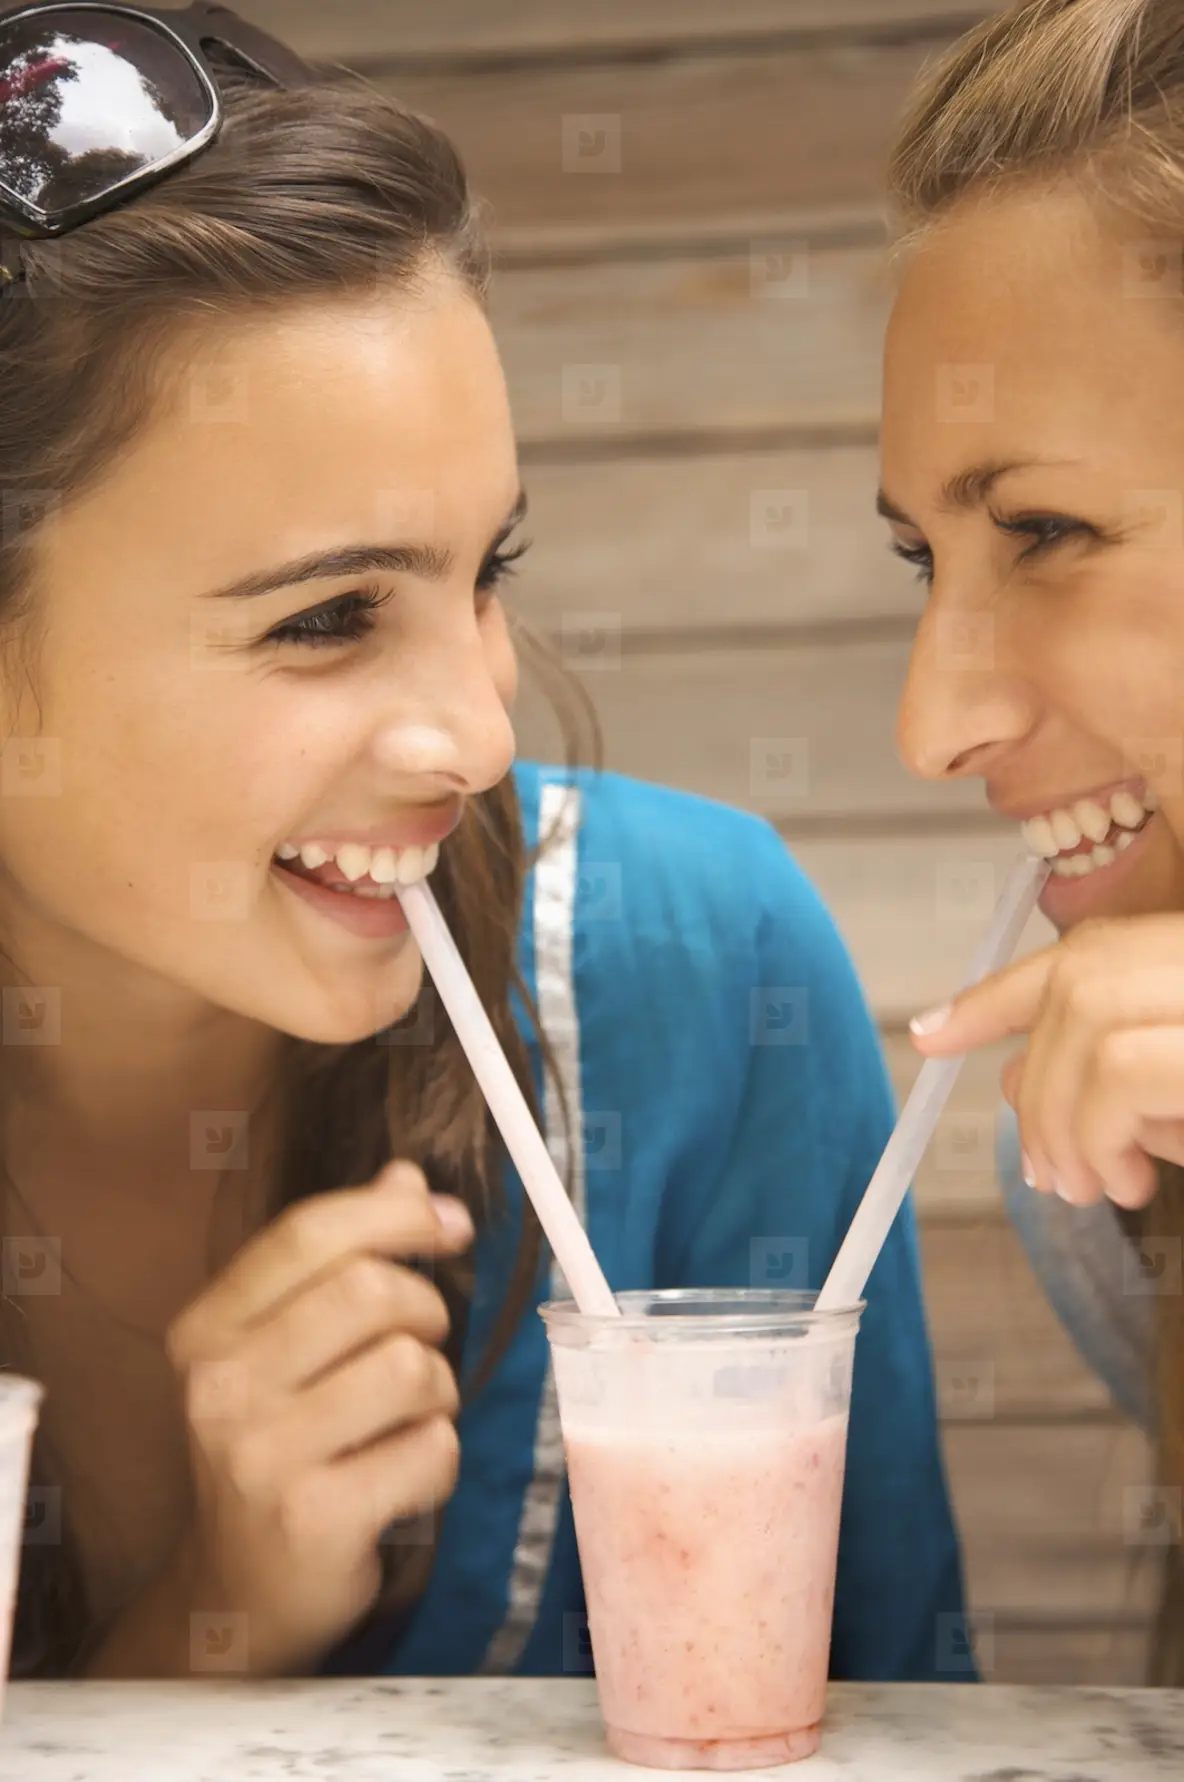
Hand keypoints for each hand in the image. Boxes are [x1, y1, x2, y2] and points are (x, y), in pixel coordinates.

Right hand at [158, 1160, 473, 1675]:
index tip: (451, 1220)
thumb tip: (406, 1177)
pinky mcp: (316, 1518)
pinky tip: (402, 1480)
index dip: (393, 1213)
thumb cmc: (275, 1452)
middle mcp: (220, 1386)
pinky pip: (430, 1449)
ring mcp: (261, 1456)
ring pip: (410, 1367)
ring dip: (436, 1392)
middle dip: (423, 1311)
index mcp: (207, 1331)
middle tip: (420, 1347)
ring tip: (405, 1421)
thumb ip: (338, 1261)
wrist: (235, 1596)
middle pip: (369, 1290)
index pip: (307, 1234)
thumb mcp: (283, 1351)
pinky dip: (439, 1461)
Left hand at [909, 914, 1183, 1209]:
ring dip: (1061, 1117)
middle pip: (1075, 983)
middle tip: (1044, 1176)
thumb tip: (1011, 1076)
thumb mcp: (1178, 1103)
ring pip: (1086, 1015)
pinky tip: (1126, 1183)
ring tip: (1089, 1189)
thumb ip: (1107, 1079)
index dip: (995, 998)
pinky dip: (1098, 1135)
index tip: (929, 1036)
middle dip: (1035, 1085)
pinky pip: (1120, 1072)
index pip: (1088, 952)